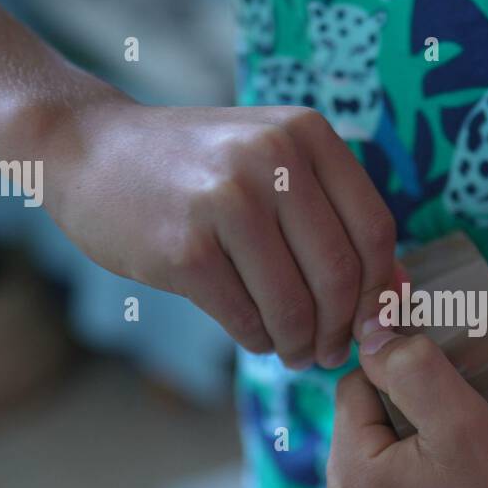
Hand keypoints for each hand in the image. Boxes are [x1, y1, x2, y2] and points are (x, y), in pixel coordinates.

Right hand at [41, 97, 396, 368]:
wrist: (90, 151)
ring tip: (295, 353)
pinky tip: (255, 336)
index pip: (375, 231)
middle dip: (341, 330)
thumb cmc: (195, 169)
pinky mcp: (186, 249)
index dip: (380, 292)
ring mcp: (227, 202)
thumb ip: (334, 215)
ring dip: (300, 345)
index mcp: (307, 135)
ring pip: (295, 305)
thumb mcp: (272, 163)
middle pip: (340, 275)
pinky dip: (258, 340)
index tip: (372, 325)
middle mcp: (274, 159)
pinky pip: (246, 319)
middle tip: (330, 353)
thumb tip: (398, 293)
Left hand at [322, 325, 487, 487]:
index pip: (356, 384)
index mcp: (347, 479)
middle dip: (407, 407)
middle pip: (362, 414)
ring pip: (374, 440)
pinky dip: (412, 462)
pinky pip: (383, 473)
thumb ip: (409, 366)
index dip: (406, 378)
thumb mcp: (463, 417)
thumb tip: (366, 328)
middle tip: (459, 431)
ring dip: (411, 432)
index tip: (452, 400)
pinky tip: (449, 476)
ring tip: (459, 456)